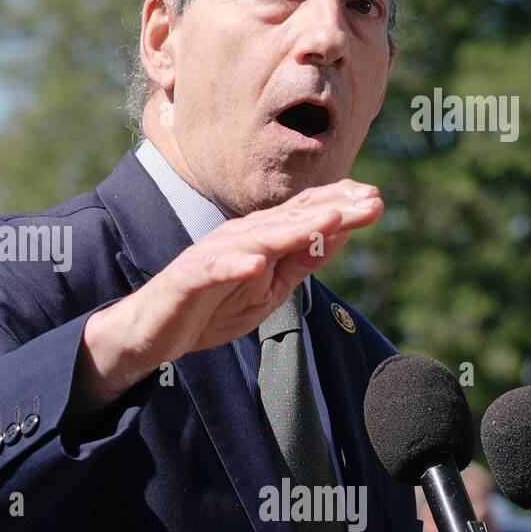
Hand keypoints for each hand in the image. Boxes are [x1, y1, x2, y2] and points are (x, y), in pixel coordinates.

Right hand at [75, 179, 382, 408]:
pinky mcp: (187, 280)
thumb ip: (300, 261)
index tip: (377, 199)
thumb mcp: (268, 290)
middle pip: (288, 220)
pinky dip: (233, 266)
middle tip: (372, 201)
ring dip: (294, 229)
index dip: (339, 205)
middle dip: (332, 210)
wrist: (154, 332)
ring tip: (330, 221)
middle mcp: (237, 238)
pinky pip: (212, 270)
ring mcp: (211, 256)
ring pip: (257, 239)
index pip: (303, 216)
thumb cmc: (211, 306)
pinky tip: (256, 263)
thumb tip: (341, 233)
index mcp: (258, 238)